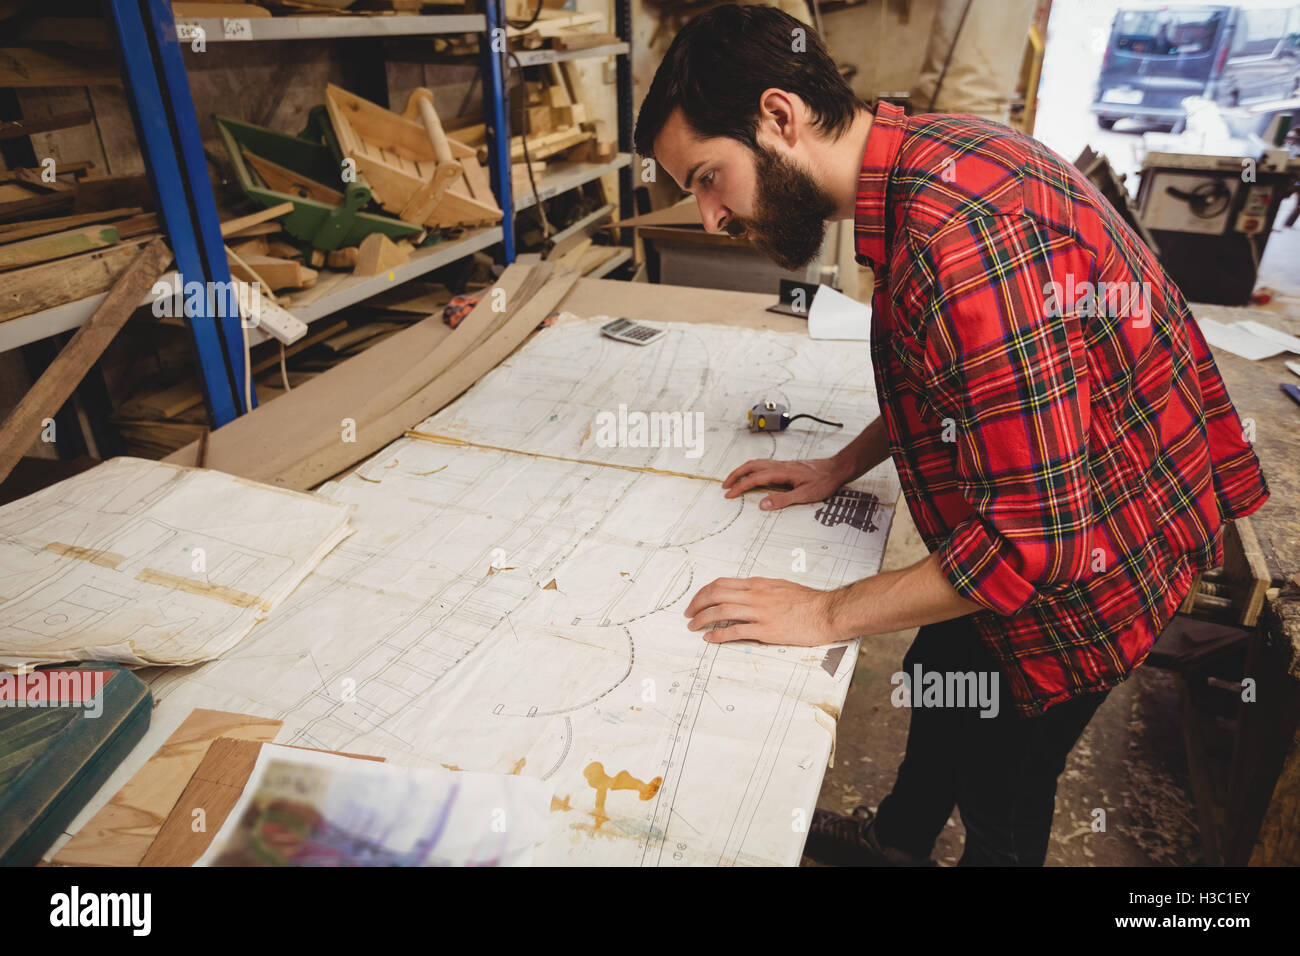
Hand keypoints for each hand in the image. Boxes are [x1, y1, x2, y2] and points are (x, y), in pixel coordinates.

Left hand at [684, 576, 842, 645]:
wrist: (827, 612)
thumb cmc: (809, 601)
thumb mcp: (781, 587)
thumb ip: (762, 590)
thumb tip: (746, 594)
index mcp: (758, 584)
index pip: (722, 584)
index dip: (704, 592)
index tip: (696, 601)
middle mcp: (756, 595)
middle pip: (716, 594)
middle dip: (697, 604)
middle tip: (688, 614)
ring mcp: (760, 612)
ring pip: (722, 611)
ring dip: (703, 619)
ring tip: (693, 627)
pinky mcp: (767, 630)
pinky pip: (736, 631)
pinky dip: (719, 634)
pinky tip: (710, 638)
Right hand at [721, 456, 851, 510]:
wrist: (836, 469)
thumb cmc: (823, 481)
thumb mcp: (804, 495)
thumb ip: (782, 500)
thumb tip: (762, 504)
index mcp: (781, 472)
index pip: (754, 479)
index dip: (740, 487)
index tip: (730, 494)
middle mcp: (779, 465)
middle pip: (751, 466)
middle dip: (735, 475)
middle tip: (725, 486)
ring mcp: (782, 464)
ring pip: (756, 463)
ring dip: (743, 471)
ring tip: (735, 480)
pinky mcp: (786, 466)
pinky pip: (763, 465)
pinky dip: (752, 469)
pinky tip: (754, 476)